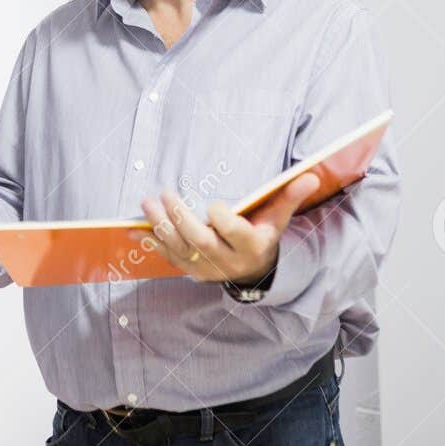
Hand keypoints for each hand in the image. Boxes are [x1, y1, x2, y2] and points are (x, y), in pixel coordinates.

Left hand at [133, 172, 321, 285]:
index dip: (222, 220)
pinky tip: (135, 229)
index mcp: (251, 246)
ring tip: (147, 204)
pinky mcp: (191, 270)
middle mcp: (228, 261)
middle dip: (180, 218)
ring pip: (180, 250)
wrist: (254, 271)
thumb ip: (289, 196)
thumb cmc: (263, 234)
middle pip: (201, 241)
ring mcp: (207, 268)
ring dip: (161, 227)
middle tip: (165, 194)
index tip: (212, 203)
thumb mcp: (277, 218)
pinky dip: (151, 243)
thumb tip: (310, 174)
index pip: (234, 233)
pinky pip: (168, 257)